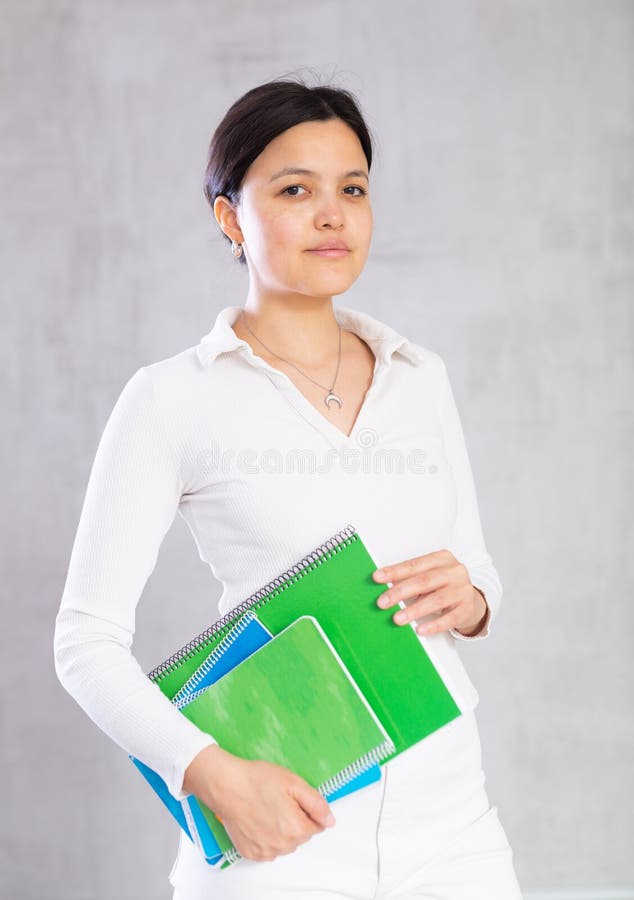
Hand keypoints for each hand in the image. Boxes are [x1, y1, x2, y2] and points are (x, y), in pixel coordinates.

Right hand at [182, 744, 335, 861]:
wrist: (226, 785)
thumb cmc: (257, 780)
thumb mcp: (294, 783)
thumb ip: (316, 804)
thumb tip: (330, 820)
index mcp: (296, 828)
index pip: (317, 826)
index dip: (307, 810)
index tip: (294, 799)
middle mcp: (282, 845)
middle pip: (301, 836)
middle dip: (296, 820)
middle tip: (279, 801)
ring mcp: (266, 851)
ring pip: (286, 845)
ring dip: (282, 831)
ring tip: (268, 810)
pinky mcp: (251, 853)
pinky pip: (269, 850)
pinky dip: (267, 838)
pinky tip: (259, 821)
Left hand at [372, 549, 488, 636]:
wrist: (471, 600)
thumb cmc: (444, 585)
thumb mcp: (429, 576)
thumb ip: (410, 578)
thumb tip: (383, 586)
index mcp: (442, 559)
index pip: (415, 565)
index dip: (395, 571)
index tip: (377, 578)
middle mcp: (454, 572)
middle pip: (424, 581)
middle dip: (400, 592)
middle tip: (383, 602)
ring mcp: (463, 590)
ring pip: (436, 600)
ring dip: (414, 610)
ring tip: (398, 618)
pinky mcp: (467, 608)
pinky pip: (449, 618)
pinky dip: (434, 625)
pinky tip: (420, 629)